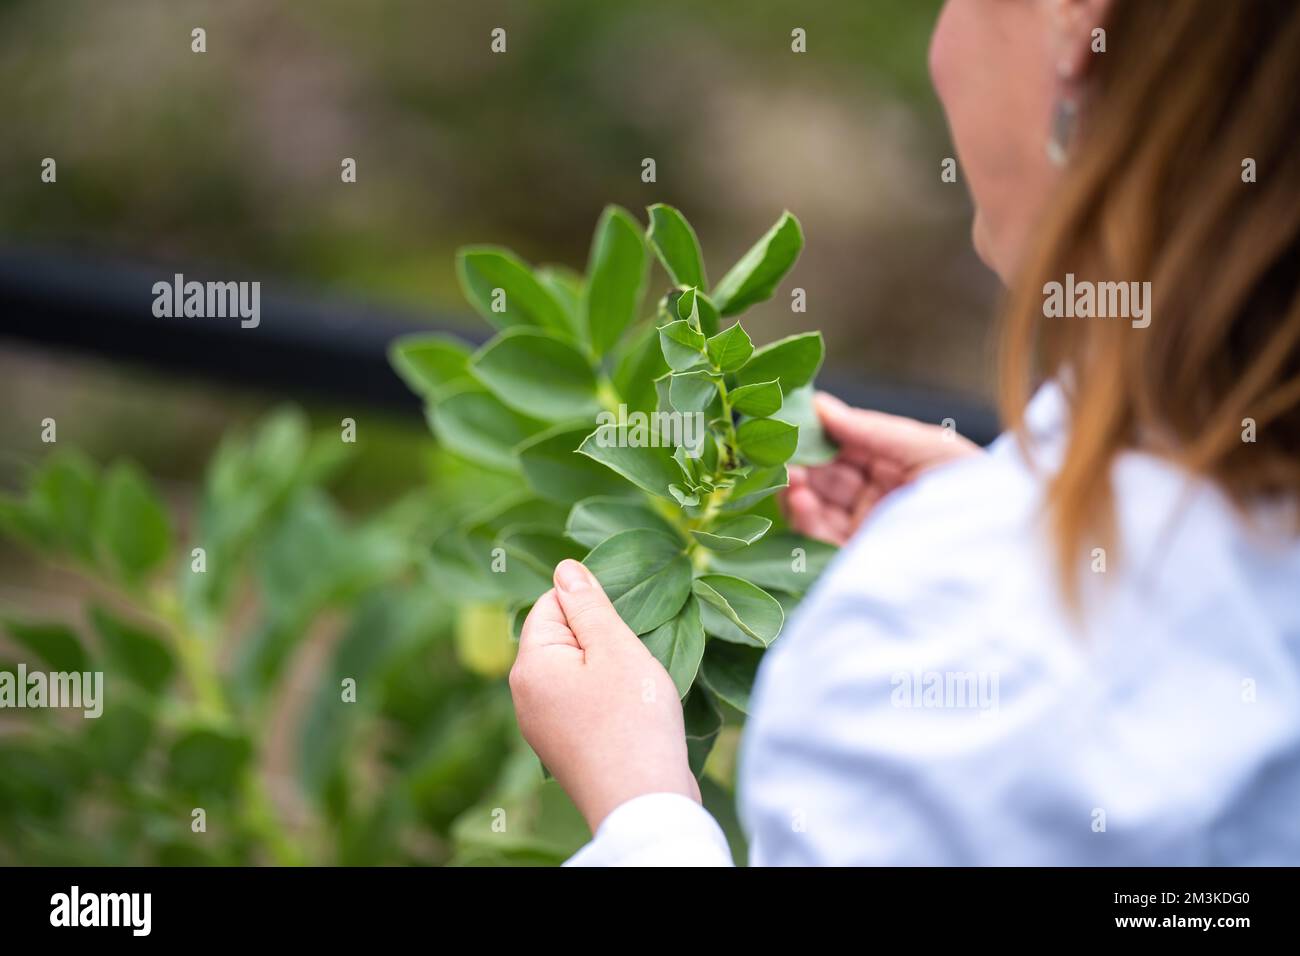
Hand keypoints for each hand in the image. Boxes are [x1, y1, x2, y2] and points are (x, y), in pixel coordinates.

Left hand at [509, 559, 698, 831]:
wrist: (644, 804)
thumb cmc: (633, 721)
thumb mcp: (615, 648)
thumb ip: (589, 605)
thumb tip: (564, 568)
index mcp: (529, 665)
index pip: (552, 604)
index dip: (593, 608)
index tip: (622, 632)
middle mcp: (525, 695)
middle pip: (563, 638)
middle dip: (601, 640)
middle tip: (631, 665)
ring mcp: (542, 725)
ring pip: (577, 671)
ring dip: (610, 671)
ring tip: (634, 693)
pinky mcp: (565, 747)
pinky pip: (583, 702)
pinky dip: (609, 700)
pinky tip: (631, 716)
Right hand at [784, 392, 983, 544]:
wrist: (999, 556)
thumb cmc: (975, 493)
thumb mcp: (929, 448)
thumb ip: (872, 429)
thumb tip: (819, 405)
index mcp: (903, 470)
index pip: (850, 447)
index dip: (820, 433)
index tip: (790, 418)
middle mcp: (882, 502)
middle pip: (829, 477)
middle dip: (802, 460)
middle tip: (775, 446)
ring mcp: (869, 534)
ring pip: (818, 507)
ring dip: (796, 487)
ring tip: (785, 471)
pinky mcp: (858, 564)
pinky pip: (819, 539)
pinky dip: (802, 517)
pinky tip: (796, 495)